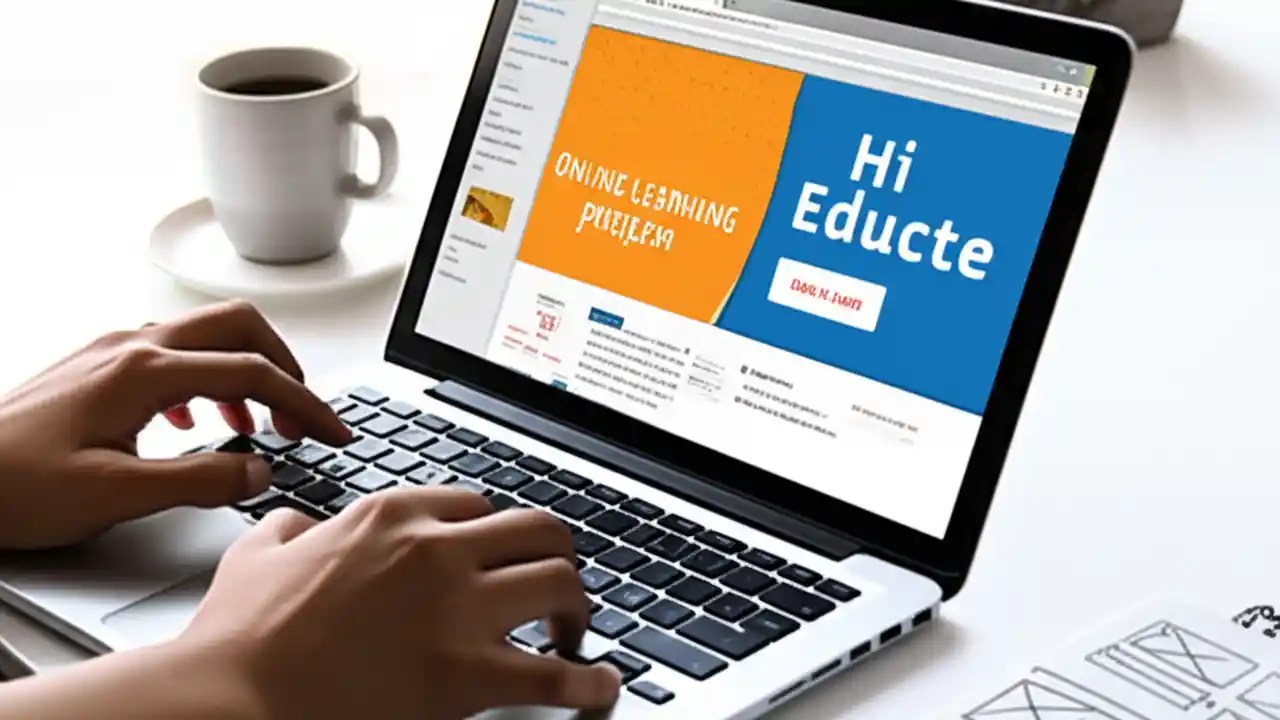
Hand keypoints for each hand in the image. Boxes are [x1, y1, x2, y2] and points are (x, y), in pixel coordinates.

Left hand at [0, 300, 350, 549]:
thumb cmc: (15, 486)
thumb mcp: (116, 497)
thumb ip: (198, 483)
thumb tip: (258, 473)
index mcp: (144, 373)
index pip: (251, 372)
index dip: (304, 403)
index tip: (331, 431)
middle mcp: (131, 348)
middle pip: (236, 326)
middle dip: (283, 366)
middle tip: (301, 414)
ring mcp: (112, 352)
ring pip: (204, 338)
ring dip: (245, 374)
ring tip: (259, 427)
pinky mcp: (97, 368)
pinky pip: (172, 356)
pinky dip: (206, 382)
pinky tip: (197, 423)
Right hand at [182, 489, 621, 719]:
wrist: (231, 700)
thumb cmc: (239, 638)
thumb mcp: (258, 555)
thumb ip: (288, 528)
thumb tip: (298, 524)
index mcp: (391, 515)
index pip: (477, 504)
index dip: (496, 535)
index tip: (502, 558)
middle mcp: (435, 548)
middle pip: (537, 530)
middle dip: (555, 558)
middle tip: (555, 588)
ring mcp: (457, 607)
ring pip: (560, 582)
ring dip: (578, 609)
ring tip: (574, 635)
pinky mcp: (468, 672)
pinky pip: (556, 672)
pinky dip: (590, 680)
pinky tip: (599, 687)